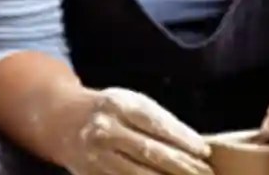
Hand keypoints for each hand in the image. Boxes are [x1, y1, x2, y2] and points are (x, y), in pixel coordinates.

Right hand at [58, 87, 212, 174]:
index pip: (157, 124)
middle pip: (151, 152)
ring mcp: (97, 155)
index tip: (205, 152)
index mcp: (117, 105)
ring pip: (139, 174)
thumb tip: (193, 144)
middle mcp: (105, 130)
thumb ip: (156, 120)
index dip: (184, 140)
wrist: (61, 118)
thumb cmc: (106, 110)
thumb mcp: (128, 102)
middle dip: (183, 166)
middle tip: (207, 174)